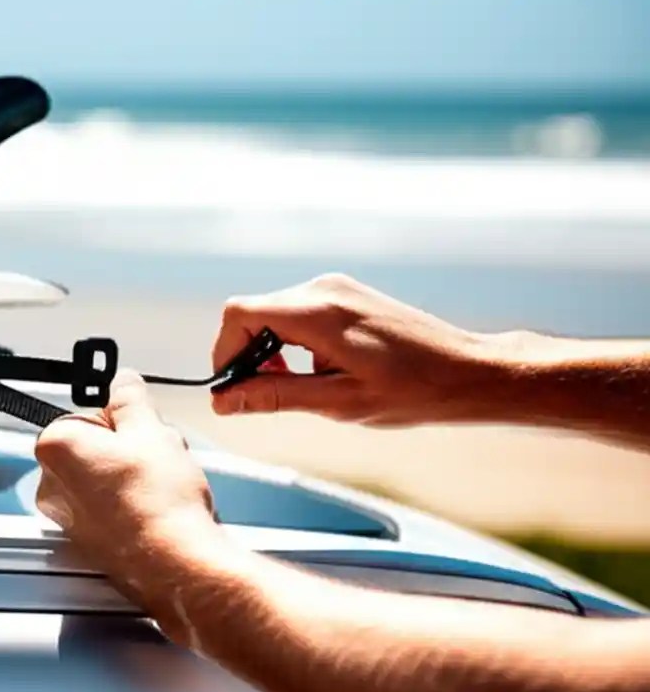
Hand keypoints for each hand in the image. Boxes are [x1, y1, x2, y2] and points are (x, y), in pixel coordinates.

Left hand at [34, 370, 218, 619]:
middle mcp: (52, 486)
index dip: (121, 419)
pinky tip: (160, 505)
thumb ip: (130, 397)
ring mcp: (69, 518)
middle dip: (130, 446)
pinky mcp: (91, 542)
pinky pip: (112, 506)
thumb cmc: (159, 502)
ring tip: (163, 483)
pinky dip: (135, 502)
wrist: (178, 563)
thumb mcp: (151, 429)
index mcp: (55, 449)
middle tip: (157, 454)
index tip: (141, 429)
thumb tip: (122, 381)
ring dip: (135, 473)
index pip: (85, 414)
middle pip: (95, 446)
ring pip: (106, 477)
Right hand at [211, 273, 495, 426]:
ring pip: (274, 314)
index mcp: (317, 313)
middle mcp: (322, 289)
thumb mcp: (336, 402)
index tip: (234, 389)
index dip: (225, 352)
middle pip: (253, 313)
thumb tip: (223, 401)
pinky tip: (319, 372)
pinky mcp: (346, 295)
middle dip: (248, 356)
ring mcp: (336, 288)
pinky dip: (292, 342)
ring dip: (271, 351)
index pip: (239, 315)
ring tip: (301, 387)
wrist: (467, 371)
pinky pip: (298, 313)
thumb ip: (275, 396)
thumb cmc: (411, 392)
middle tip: (266, 397)